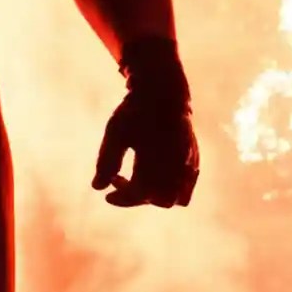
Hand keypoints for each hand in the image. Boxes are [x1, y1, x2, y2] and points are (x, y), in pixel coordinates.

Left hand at [92, 37, 198, 207]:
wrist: (163, 91)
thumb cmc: (135, 112)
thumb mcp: (115, 133)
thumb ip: (106, 162)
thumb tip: (96, 188)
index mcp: (157, 160)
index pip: (140, 194)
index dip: (122, 199)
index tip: (107, 195)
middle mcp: (177, 165)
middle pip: (159, 200)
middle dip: (137, 198)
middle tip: (119, 181)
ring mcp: (189, 164)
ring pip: (176, 198)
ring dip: (155, 195)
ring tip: (136, 180)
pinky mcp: (195, 160)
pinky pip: (187, 188)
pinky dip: (171, 190)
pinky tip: (153, 178)